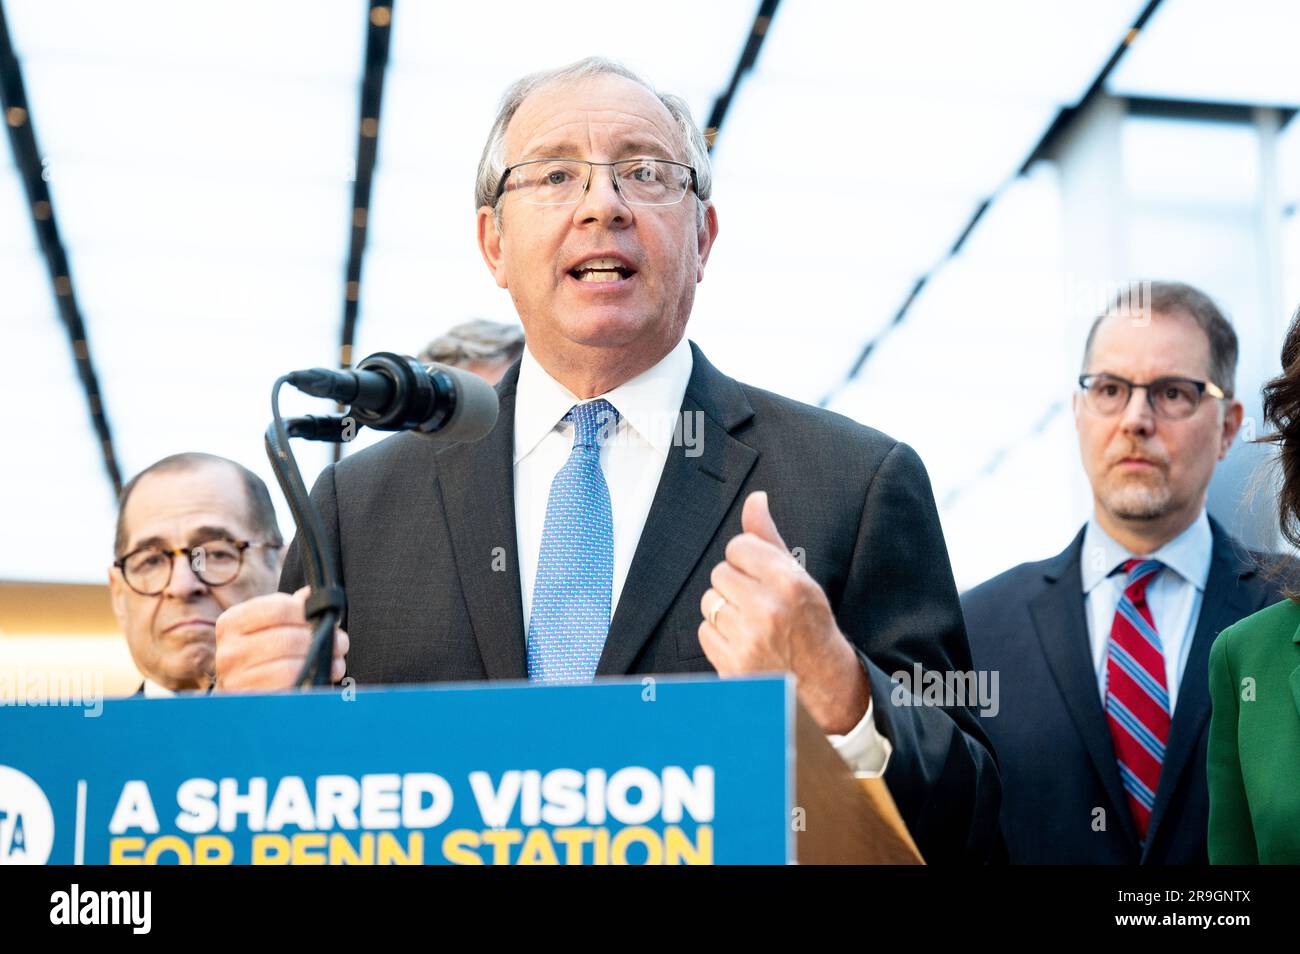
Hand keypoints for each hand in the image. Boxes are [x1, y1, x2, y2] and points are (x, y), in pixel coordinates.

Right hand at [214, 586, 347, 691]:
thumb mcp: (270, 626)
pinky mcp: (250, 703)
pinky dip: (309, 683)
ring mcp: (235, 679)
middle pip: (287, 638)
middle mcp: (229, 650)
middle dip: (322, 639)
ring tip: (335, 662)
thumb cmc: (263, 656)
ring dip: (320, 664)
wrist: (244, 698)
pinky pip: (287, 690)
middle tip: (340, 643)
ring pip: (288, 667)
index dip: (307, 612)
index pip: (277, 608)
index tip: (323, 617)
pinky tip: (319, 678)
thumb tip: (311, 595)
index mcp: (232, 622)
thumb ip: (290, 609)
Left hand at [699, 491, 869, 734]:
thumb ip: (770, 539)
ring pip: (710, 601)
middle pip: (721, 573)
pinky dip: (720, 634)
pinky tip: (744, 641)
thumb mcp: (800, 578)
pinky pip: (705, 630)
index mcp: (790, 583)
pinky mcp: (732, 665)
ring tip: (753, 622)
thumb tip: (755, 499)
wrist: (823, 685)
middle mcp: (768, 610)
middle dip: (737, 584)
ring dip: (726, 609)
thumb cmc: (811, 625)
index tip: (762, 575)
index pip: (739, 547)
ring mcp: (748, 640)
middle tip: (761, 602)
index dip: (748, 559)